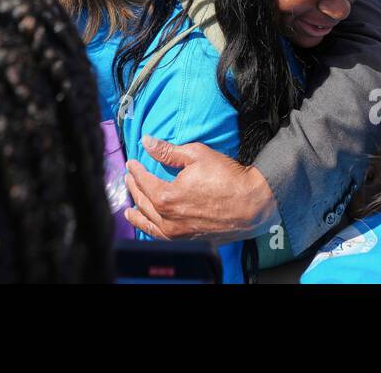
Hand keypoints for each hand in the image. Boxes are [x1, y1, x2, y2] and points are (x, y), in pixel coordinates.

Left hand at [123, 137, 277, 243]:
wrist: (252, 205)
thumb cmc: (226, 178)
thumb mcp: (196, 155)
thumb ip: (167, 150)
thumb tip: (146, 141)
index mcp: (167, 197)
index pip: (143, 181)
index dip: (136, 170)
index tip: (132, 162)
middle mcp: (168, 219)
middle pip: (143, 202)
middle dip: (134, 189)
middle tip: (129, 179)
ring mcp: (178, 233)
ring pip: (149, 224)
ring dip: (137, 214)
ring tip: (129, 210)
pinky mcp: (188, 240)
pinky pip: (161, 237)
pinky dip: (151, 230)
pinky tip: (150, 226)